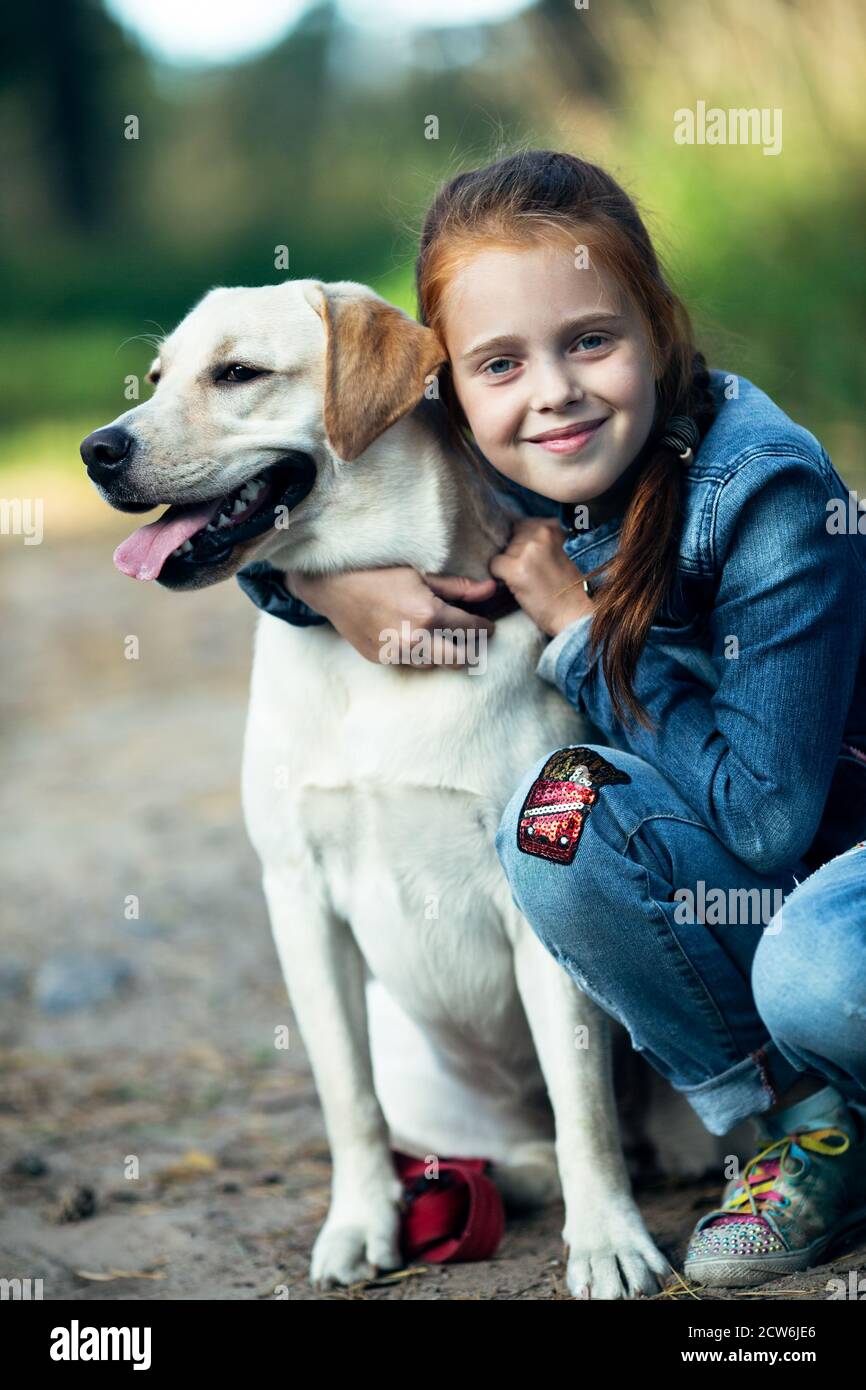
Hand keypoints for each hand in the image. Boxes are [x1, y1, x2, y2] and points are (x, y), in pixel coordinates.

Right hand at [285, 567, 497, 668]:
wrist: (332, 586)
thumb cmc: (377, 571)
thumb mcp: (420, 572)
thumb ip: (458, 586)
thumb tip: (492, 589)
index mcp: (429, 615)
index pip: (472, 630)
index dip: (485, 627)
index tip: (487, 625)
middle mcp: (415, 640)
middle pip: (459, 660)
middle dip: (471, 650)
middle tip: (472, 639)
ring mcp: (396, 653)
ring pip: (435, 665)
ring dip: (443, 653)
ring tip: (441, 636)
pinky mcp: (381, 659)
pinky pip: (410, 663)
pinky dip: (418, 653)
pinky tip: (413, 636)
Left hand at [489, 518, 593, 635]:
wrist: (576, 613)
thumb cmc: (571, 587)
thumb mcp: (562, 551)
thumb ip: (543, 540)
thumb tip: (515, 536)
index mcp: (554, 527)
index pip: (523, 525)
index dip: (522, 542)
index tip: (529, 557)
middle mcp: (540, 534)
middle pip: (511, 538)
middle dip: (515, 553)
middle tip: (529, 572)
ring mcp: (528, 550)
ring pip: (503, 551)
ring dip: (508, 565)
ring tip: (526, 581)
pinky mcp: (516, 569)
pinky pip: (494, 565)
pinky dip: (500, 576)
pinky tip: (515, 585)